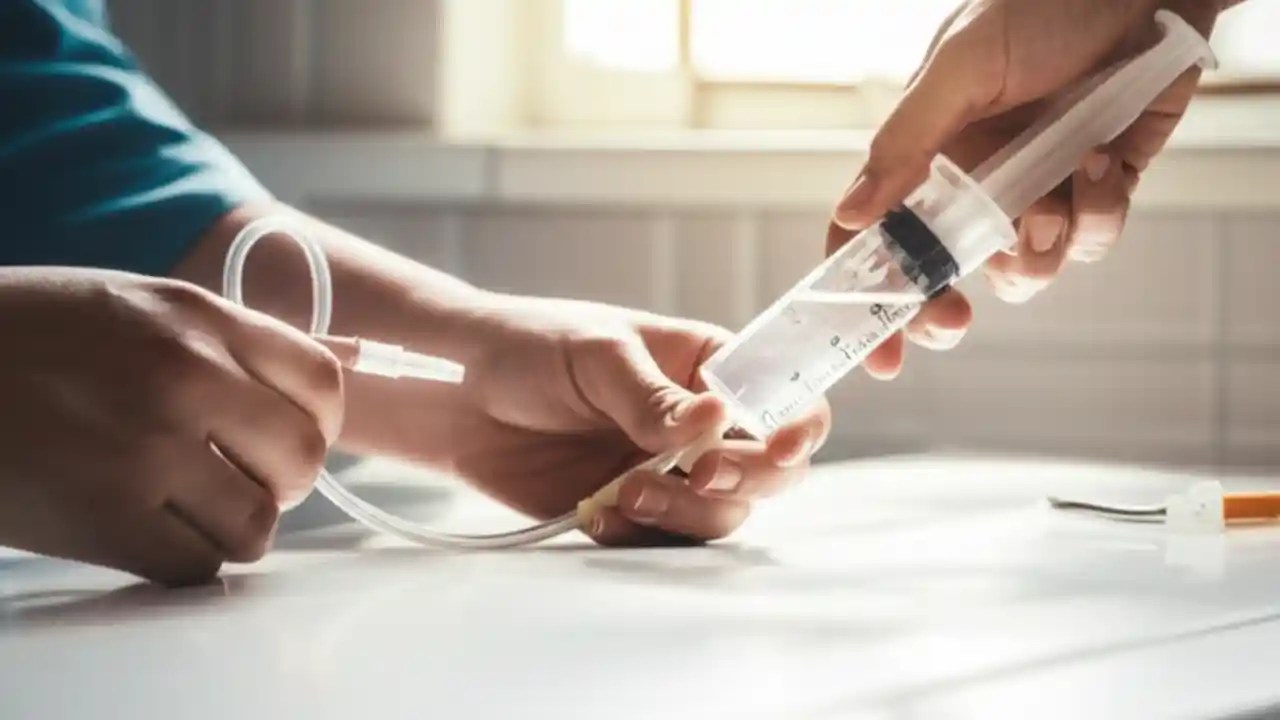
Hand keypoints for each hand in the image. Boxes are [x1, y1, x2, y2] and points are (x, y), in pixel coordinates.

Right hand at [0, 268, 342, 584]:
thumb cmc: (29, 339)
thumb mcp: (139, 304)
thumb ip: (240, 339)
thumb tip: (358, 361)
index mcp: (196, 316)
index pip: (324, 382)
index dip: (317, 420)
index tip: (288, 433)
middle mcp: (183, 375)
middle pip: (302, 458)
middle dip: (279, 478)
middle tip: (236, 475)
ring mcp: (145, 448)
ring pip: (258, 524)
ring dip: (231, 525)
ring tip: (186, 502)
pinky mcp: (103, 519)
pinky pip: (198, 566)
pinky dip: (182, 557)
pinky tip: (146, 527)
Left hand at [340, 294, 830, 545]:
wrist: (458, 396)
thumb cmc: (530, 347)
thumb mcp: (595, 355)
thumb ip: (653, 397)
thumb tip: (716, 419)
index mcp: (708, 366)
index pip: (784, 398)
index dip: (798, 427)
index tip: (778, 447)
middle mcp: (700, 424)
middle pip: (766, 472)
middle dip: (740, 479)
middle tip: (695, 475)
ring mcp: (668, 470)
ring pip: (718, 514)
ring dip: (685, 514)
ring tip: (628, 492)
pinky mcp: (629, 510)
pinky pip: (662, 541)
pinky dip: (640, 535)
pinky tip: (601, 511)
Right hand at [828, 0, 1223, 379]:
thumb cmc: (1040, 5)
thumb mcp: (961, 66)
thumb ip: (906, 142)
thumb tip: (853, 215)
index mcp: (927, 156)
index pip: (878, 238)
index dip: (869, 297)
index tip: (878, 349)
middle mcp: (976, 183)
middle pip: (945, 278)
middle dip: (945, 311)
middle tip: (953, 320)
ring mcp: (1038, 190)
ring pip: (1025, 270)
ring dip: (1040, 249)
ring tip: (1058, 194)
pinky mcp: (1101, 189)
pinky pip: (1092, 239)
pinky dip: (1101, 210)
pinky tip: (1106, 157)